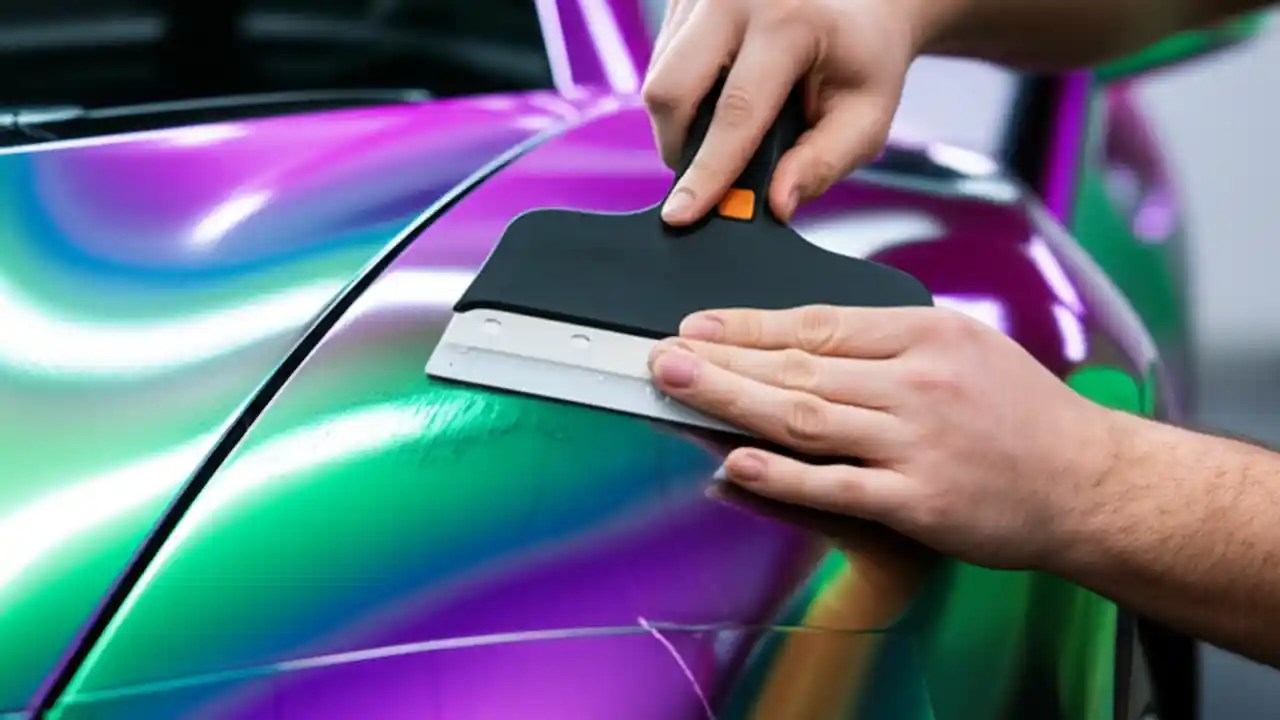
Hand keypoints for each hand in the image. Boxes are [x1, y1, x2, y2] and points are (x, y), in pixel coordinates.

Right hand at [644, 0, 937, 224]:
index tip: (681, 215)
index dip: (707, 172)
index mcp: (790, 20)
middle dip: (678, 146)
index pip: (735, 112)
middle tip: (709, 171)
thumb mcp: (867, 114)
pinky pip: (660, 61)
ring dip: (682, 120)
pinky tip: (721, 87)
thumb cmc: (862, 57)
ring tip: (731, 120)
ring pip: (658, 78)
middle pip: (671, 89)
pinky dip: (683, 93)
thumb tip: (776, 203)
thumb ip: (824, 162)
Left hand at [647, 305, 1121, 570]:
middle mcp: (918, 382)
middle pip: (799, 366)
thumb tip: (801, 338)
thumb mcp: (963, 346)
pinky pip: (836, 485)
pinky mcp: (919, 500)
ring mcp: (917, 442)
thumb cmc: (1023, 413)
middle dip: (722, 359)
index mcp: (926, 333)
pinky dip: (780, 476)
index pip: (817, 323)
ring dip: (733, 402)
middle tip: (663, 354)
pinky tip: (733, 462)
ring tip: (679, 389)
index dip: (748, 325)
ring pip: (806, 417)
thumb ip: (887, 340)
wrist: (1091, 482)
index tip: (698, 325)